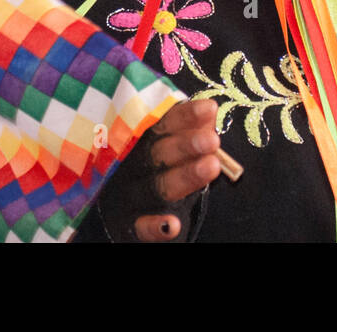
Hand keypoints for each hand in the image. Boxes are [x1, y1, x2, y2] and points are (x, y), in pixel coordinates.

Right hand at [133, 98, 221, 241]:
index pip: (162, 124)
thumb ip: (188, 129)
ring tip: (212, 167)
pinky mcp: (127, 225)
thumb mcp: (170, 145)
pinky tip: (173, 225)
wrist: (123, 211)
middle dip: (185, 145)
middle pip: (157, 153)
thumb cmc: (153, 169)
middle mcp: (130, 165)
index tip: (210, 108)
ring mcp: (127, 196)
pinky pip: (140, 227)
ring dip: (183, 178)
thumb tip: (209, 110)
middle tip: (213, 140)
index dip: (186, 117)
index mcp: (138, 140)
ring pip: (154, 187)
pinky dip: (155, 226)